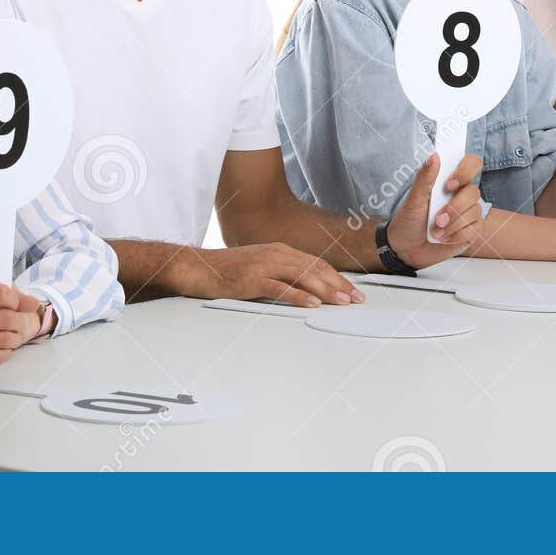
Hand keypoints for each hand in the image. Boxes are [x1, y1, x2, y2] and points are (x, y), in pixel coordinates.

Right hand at [0, 278, 43, 377]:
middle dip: (20, 321)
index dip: (15, 298)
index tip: (17, 302)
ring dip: (15, 338)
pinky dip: (5, 352)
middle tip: (19, 321)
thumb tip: (8, 282)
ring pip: (5, 339)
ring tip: (12, 335)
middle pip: (7, 318)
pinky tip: (1, 348)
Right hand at [187, 243, 365, 307]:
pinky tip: (311, 304)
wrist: (199, 267)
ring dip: (325, 290)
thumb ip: (283, 274)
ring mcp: (265, 265)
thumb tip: (307, 288)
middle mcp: (276, 254)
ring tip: (342, 302)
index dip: (337, 277)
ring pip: (303, 277)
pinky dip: (299, 296)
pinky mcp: (253, 279)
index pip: (316, 264)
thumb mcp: (261, 266)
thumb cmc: (229, 270)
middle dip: (339, 284)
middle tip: (356, 299)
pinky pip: (280, 288)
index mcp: (280, 250)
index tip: (352, 290)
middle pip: (315, 269)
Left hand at [384, 152, 486, 268]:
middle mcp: (463, 195)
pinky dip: (456, 236)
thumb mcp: (413, 199)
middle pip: (473, 191)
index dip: (465, 170)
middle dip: (454, 207)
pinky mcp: (472, 232)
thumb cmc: (409, 220)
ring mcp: (469, 213)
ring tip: (436, 230)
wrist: (405, 248)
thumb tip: (435, 156)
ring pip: (474, 212)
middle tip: (437, 218)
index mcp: (451, 181)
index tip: (449, 184)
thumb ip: (424, 177)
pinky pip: (475, 230)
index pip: (472, 164)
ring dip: (452, 224)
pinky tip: (443, 238)